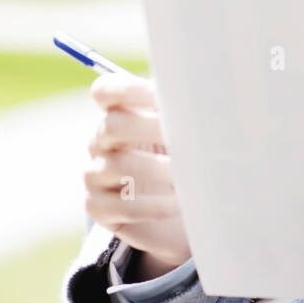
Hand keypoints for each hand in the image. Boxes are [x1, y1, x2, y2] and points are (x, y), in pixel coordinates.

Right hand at [84, 73, 190, 277]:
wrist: (174, 213)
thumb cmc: (181, 161)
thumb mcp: (183, 133)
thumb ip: (183, 111)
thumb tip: (207, 93)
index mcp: (118, 114)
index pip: (106, 91)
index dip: (129, 89)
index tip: (161, 93)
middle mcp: (101, 141)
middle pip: (112, 125)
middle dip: (151, 128)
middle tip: (185, 136)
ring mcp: (96, 175)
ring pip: (118, 166)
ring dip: (157, 169)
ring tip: (189, 175)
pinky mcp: (99, 208)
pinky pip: (122, 205)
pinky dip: (154, 205)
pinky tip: (178, 204)